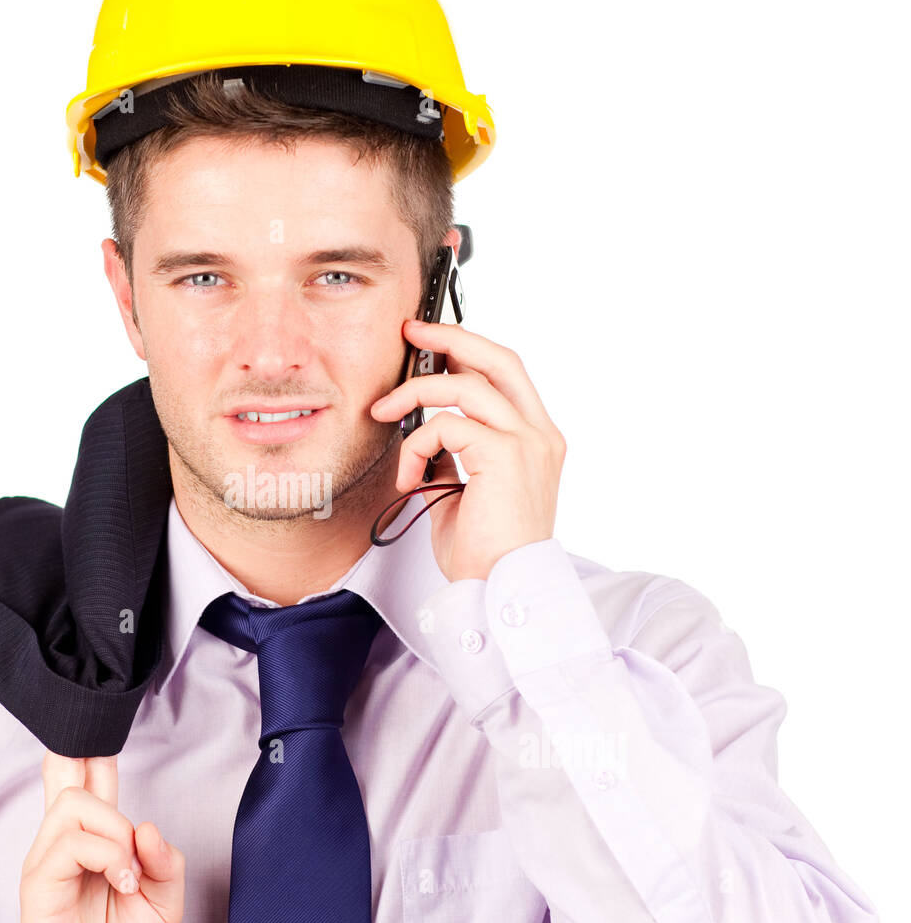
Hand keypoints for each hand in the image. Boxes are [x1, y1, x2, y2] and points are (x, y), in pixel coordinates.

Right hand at [16, 749, 184, 922]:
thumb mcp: (164, 906)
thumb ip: (165, 863)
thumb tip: (148, 827)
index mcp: (96, 842)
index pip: (89, 782)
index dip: (94, 751)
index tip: (100, 725)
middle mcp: (68, 843)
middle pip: (65, 774)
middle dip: (79, 748)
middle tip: (95, 741)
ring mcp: (50, 860)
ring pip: (75, 804)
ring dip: (115, 831)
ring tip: (129, 871)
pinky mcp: (39, 883)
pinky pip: (70, 843)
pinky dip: (107, 855)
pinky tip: (122, 882)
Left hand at [370, 318, 566, 581]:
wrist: (500, 590)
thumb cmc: (484, 552)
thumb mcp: (464, 491)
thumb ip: (456, 455)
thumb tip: (426, 432)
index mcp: (536, 439)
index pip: (505, 374)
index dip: (469, 351)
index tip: (431, 343)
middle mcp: (540, 434)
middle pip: (498, 359)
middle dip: (450, 337)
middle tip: (410, 332)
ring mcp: (528, 442)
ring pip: (465, 385)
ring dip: (415, 392)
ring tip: (383, 410)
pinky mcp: (506, 455)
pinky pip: (446, 425)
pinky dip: (416, 445)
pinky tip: (408, 477)